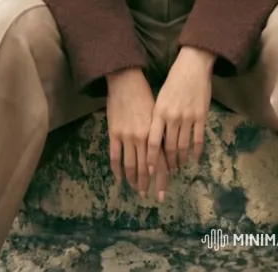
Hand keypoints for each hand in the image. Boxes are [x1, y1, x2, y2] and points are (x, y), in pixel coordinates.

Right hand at [106, 68, 168, 199]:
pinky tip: (120, 177)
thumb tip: (163, 154)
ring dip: (133, 179)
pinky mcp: (114, 133)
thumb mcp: (157, 114)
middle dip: (147, 184)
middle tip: (147, 196)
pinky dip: (117, 169)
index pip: (159, 162)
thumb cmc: (145, 95)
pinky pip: (115, 156)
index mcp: (156, 133)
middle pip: (145, 168)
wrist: (127, 81)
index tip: (161, 194)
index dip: (160, 179)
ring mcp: (127, 136)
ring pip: (130, 165)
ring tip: (135, 188)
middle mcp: (143, 138)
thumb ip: (160, 134)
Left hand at [147, 46, 213, 174]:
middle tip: (167, 174)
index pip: (153, 142)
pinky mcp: (201, 116)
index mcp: (159, 112)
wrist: (193, 66)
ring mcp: (188, 117)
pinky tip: (195, 158)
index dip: (151, 159)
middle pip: (169, 147)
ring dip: (181, 159)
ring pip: (183, 146)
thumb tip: (155, 137)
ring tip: (179, 166)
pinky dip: (196, 151)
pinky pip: (198, 139)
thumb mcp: (160, 97)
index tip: (150, 172)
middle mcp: (172, 117)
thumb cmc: (173, 80)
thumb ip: (157, 117)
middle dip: (168, 164)